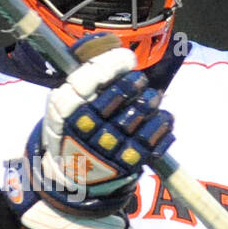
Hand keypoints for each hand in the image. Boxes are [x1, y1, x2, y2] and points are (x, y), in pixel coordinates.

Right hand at [4, 33, 173, 228]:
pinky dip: (162, 126)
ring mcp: (106, 148)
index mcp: (64, 108)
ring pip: (138, 116)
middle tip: (139, 82)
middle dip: (134, 83)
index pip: (89, 77)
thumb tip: (121, 51)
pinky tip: (163, 117)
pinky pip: (151, 140)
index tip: (126, 59)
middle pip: (119, 96)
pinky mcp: (125, 164)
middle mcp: (84, 128)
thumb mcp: (66, 104)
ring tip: (152, 98)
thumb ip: (88, 79)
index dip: (113, 64)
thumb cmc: (73, 130)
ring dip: (151, 102)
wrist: (72, 177)